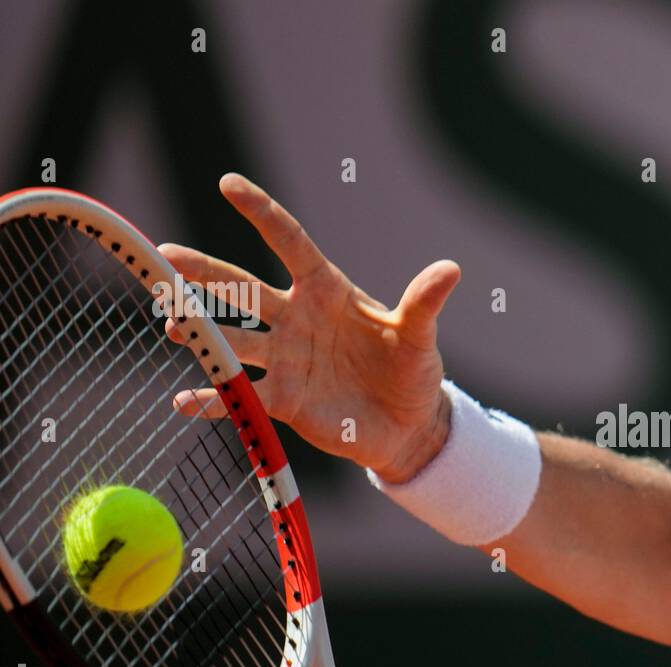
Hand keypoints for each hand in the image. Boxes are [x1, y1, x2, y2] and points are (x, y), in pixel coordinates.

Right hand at [159, 173, 457, 483]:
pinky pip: (241, 395)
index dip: (261, 213)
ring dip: (201, 332)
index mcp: (327, 291)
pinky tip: (183, 400)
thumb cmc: (412, 372)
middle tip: (164, 255)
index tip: (229, 182)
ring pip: (233, 339)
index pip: (289, 242)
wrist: (408, 426)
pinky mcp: (284, 400)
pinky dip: (213, 398)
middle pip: (243, 288)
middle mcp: (297, 319)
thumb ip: (423, 303)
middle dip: (204, 272)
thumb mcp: (420, 336)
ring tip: (172, 322)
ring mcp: (286, 358)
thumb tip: (451, 270)